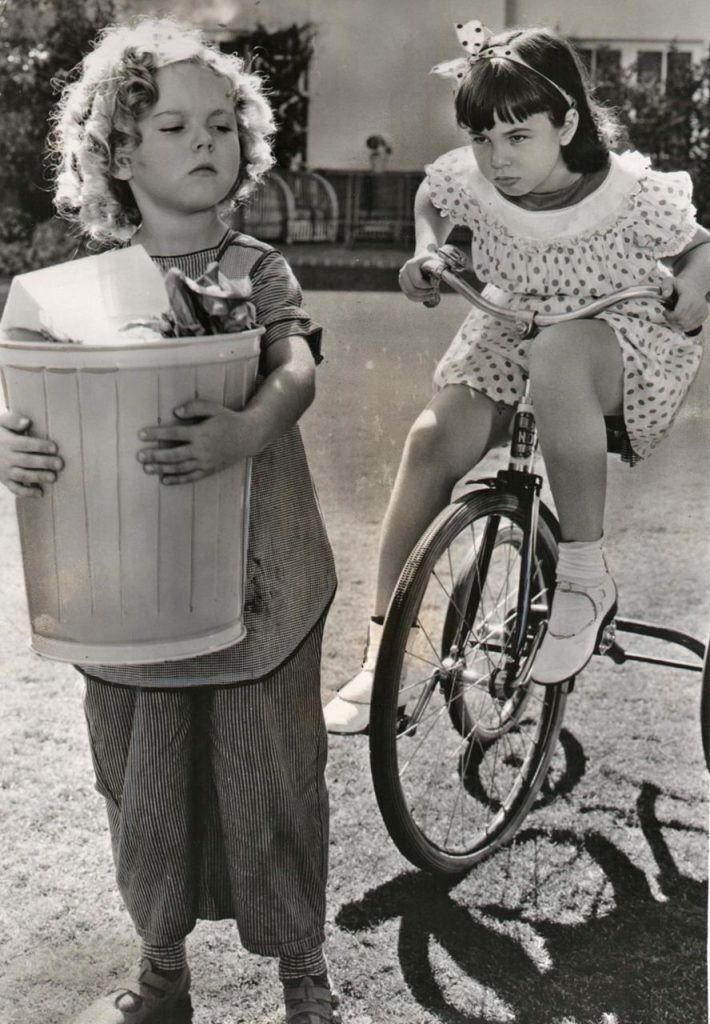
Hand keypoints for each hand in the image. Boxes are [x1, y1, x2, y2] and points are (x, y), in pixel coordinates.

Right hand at [0, 411, 63, 496]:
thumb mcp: (1, 422)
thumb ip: (13, 420)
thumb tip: (27, 422)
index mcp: (7, 442)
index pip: (25, 444)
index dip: (40, 446)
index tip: (54, 447)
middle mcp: (5, 457)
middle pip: (26, 460)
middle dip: (44, 463)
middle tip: (60, 464)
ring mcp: (4, 471)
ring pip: (22, 475)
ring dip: (38, 477)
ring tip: (53, 477)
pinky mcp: (4, 480)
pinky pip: (15, 488)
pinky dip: (27, 492)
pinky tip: (40, 493)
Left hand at [137, 399, 260, 484]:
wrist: (248, 437)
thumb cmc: (228, 420)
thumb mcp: (213, 408)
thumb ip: (194, 407)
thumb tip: (174, 412)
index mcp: (200, 433)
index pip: (173, 433)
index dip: (156, 434)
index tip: (141, 435)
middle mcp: (201, 449)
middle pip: (173, 454)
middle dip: (155, 455)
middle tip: (139, 456)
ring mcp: (205, 462)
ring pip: (180, 467)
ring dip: (162, 469)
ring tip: (147, 469)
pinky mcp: (209, 470)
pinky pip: (191, 477)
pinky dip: (177, 479)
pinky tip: (165, 480)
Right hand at [398, 253, 440, 304]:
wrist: (425, 259)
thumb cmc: (432, 261)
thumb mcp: (436, 262)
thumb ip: (438, 269)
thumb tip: (437, 280)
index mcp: (411, 265)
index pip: (418, 282)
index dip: (428, 286)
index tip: (436, 285)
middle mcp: (403, 272)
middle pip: (413, 290)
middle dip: (425, 293)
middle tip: (434, 292)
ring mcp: (401, 278)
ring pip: (410, 294)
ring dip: (422, 297)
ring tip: (432, 295)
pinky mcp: (402, 284)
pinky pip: (409, 296)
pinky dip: (418, 299)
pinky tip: (427, 297)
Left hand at [664, 277, 707, 334]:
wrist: (693, 286)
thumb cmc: (679, 286)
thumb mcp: (670, 281)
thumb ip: (665, 286)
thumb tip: (665, 294)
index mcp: (689, 296)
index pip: (679, 313)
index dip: (669, 316)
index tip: (665, 312)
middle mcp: (698, 304)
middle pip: (682, 321)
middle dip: (672, 321)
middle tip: (668, 316)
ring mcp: (702, 310)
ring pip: (686, 325)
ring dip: (677, 324)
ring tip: (673, 317)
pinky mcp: (704, 315)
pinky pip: (692, 326)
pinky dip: (684, 326)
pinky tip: (680, 319)